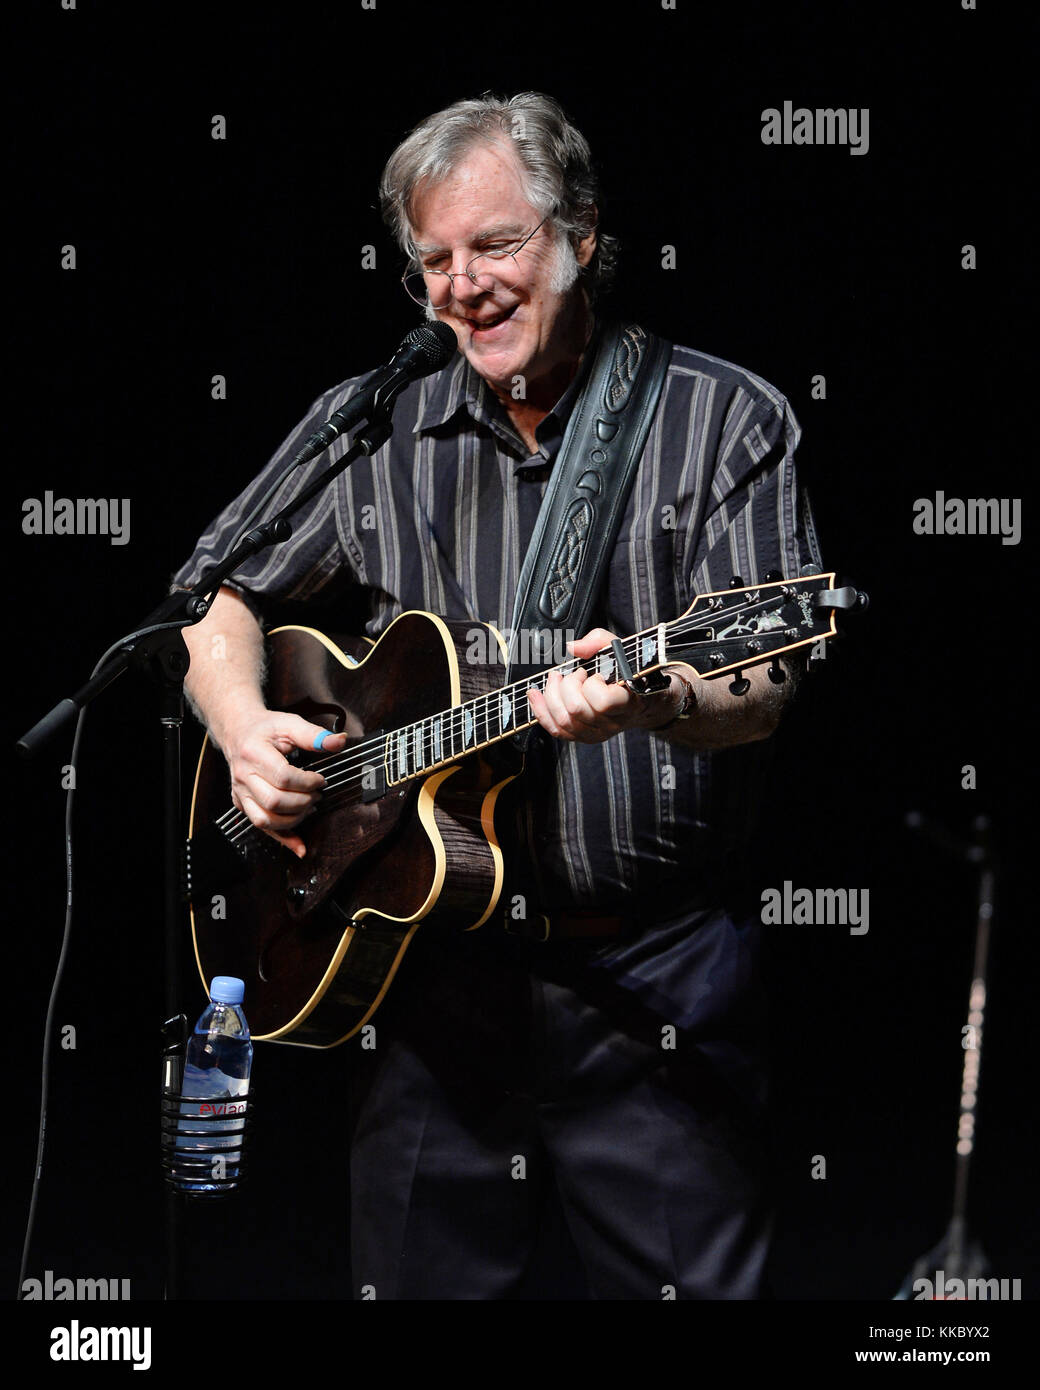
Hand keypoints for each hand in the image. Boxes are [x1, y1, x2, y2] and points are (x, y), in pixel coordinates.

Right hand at [220, 710, 347, 857]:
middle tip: (317, 795)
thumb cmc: (265, 729)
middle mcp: (243, 775)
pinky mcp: (242, 804)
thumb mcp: (289, 724)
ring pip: (265, 819)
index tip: (321, 780)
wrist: (237, 732)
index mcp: (253, 753)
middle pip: (274, 801)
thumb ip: (314, 735)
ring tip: (309, 808)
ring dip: (294, 820)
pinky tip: (299, 845)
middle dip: (302, 802)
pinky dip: (282, 838)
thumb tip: (339, 742)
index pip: (283, 777)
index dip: (307, 782)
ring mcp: (240, 792)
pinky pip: (260, 827)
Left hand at [525, 628, 677, 743]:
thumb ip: (598, 641)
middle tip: (574, 674)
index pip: (602, 702)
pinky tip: (535, 695)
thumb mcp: (619, 648)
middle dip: (567, 686)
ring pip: (563, 722)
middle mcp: (613, 722)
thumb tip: (573, 648)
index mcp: (627, 701)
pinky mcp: (585, 737)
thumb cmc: (630, 672)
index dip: (591, 684)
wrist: (643, 697)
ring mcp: (598, 733)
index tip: (594, 673)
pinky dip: (541, 711)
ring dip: (552, 695)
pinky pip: (557, 731)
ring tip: (556, 679)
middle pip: (576, 710)